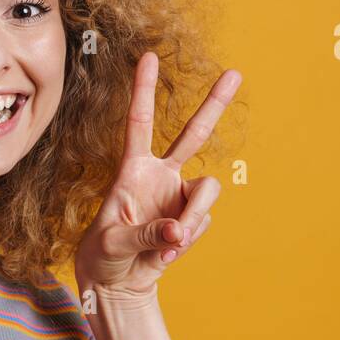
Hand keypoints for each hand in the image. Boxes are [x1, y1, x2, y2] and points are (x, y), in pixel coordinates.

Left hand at [74, 50, 240, 302]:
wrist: (118, 282)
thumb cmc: (103, 257)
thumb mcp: (114, 245)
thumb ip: (145, 234)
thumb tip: (178, 231)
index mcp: (132, 170)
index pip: (139, 123)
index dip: (143, 90)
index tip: (148, 57)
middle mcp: (160, 175)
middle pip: (193, 134)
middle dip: (214, 105)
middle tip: (235, 73)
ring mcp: (179, 196)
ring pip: (208, 191)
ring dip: (192, 219)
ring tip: (167, 248)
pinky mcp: (192, 217)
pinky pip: (203, 223)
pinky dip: (187, 242)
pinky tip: (166, 255)